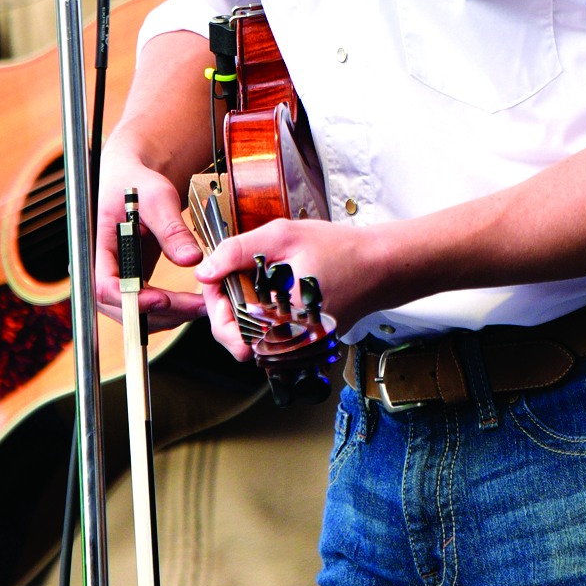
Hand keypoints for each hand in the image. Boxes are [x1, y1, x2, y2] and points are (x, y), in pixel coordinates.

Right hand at [93, 141, 204, 326]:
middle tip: (198, 306)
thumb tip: (191, 260)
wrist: (134, 180)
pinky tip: (193, 303)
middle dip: (161, 312)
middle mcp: (100, 268)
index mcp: (96, 245)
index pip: (104, 285)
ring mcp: (114, 279)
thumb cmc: (138, 182)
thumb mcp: (158, 198)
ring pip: (135, 314)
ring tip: (202, 306)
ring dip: (168, 317)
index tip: (163, 300)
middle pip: (121, 307)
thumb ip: (172, 229)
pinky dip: (169, 312)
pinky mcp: (130, 283)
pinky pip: (145, 309)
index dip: (132, 298)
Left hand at [195, 216, 395, 361]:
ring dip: (243, 318)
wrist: (381, 267)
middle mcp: (293, 344)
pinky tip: (267, 297)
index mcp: (282, 319)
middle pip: (238, 343)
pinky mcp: (309, 347)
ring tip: (248, 286)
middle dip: (226, 311)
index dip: (214, 302)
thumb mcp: (282, 236)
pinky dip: (263, 323)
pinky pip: (274, 344)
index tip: (216, 279)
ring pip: (254, 346)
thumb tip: (204, 272)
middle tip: (229, 280)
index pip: (229, 328)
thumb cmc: (339, 249)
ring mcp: (303, 350)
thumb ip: (237, 252)